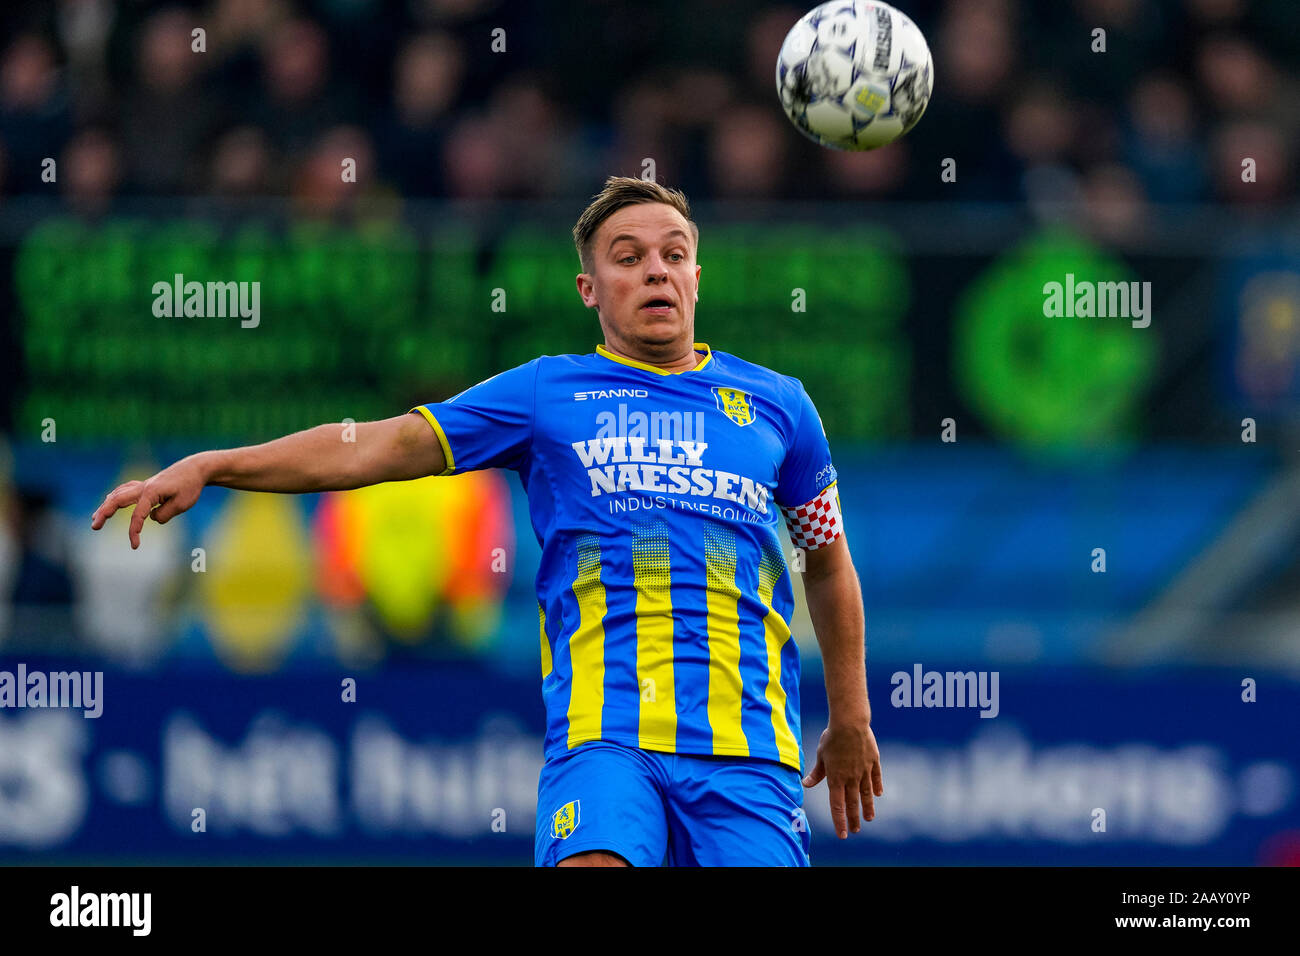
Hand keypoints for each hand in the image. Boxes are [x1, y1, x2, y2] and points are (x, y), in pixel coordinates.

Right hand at [90, 455, 208, 548]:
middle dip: (104, 513)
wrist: (194, 468)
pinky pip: (124, 491)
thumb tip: (151, 518)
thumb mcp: (182, 504)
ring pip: (117, 494)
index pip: (138, 515)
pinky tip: (108, 502)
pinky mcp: (145, 485)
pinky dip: (114, 497)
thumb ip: (164, 515)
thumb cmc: (190, 486)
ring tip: (96, 519)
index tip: (135, 546)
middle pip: (117, 500)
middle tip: (94, 527)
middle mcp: (143, 487)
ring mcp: (142, 485)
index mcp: (151, 492)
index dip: (134, 531)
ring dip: (105, 506)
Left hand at [802, 721, 883, 837]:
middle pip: (852, 803)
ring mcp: (864, 771)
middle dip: (853, 818)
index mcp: (836, 778)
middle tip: (855, 830)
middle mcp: (851, 778)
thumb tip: (805, 784)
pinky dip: (876, 786)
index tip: (842, 834)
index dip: (839, 821)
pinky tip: (877, 794)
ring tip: (869, 818)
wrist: (850, 723)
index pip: (837, 805)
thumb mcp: (821, 755)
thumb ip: (816, 773)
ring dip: (867, 807)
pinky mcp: (873, 761)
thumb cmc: (832, 738)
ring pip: (866, 794)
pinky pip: (876, 777)